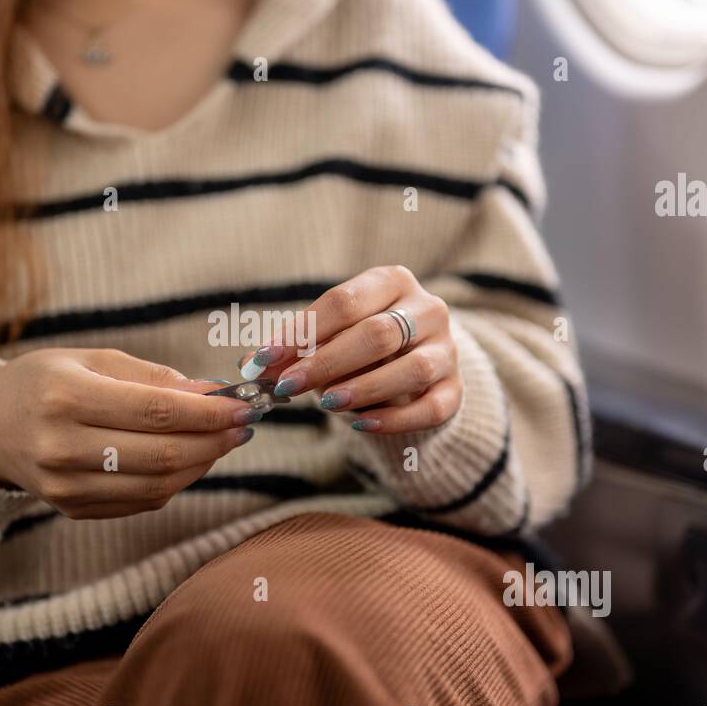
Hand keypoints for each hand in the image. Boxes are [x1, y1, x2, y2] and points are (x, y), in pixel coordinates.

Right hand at [0, 348, 260, 518]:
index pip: (155, 411)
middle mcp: (61, 447)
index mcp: (65, 398)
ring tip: (223, 441)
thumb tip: (214, 392)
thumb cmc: (48, 381)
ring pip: (158, 484)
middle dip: (214, 441)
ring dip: (202, 464)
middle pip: (161, 454)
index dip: (208, 412)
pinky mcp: (73, 509)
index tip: (244, 405)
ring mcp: (65, 486)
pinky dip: (176, 481)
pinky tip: (192, 459)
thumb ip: (154, 377)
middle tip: (245, 425)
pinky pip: (142, 501)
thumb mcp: (93, 360)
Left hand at [240, 265, 459, 433]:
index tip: (265, 358)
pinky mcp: (456, 390)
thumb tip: (250, 365)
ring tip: (326, 404)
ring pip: (410, 369)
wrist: (417, 367)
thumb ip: (295, 347)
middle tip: (288, 386)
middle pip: (377, 334)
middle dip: (326, 362)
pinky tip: (360, 423)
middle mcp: (427, 309)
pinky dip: (394, 419)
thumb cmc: (362, 345)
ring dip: (362, 388)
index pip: (344, 301)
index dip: (302, 331)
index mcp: (391, 281)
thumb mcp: (331, 336)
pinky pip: (430, 407)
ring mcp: (446, 350)